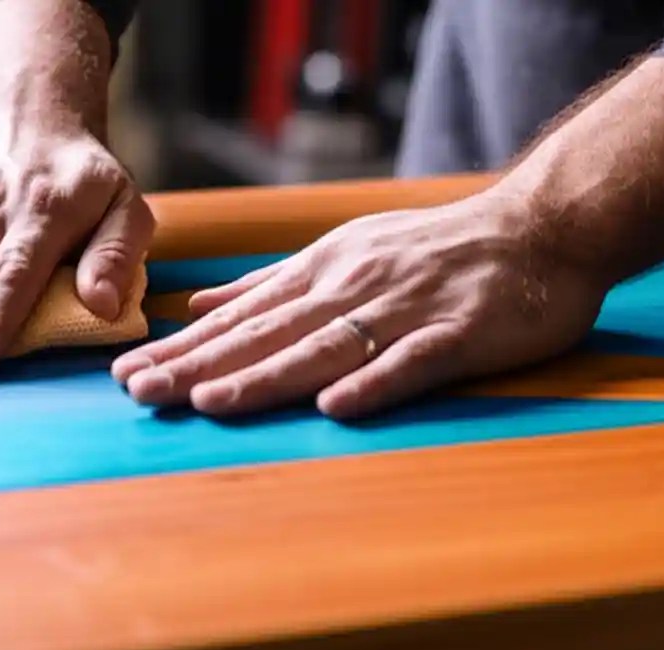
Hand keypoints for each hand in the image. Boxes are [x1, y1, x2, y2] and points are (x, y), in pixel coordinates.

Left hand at [111, 191, 609, 419]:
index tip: (128, 372)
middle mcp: (348, 289)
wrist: (535, 229)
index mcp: (318, 274)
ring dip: (263, 375)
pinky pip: (409, 360)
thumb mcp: (339, 253)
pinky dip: (373, 381)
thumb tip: (198, 305)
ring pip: (321, 347)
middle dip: (198, 364)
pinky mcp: (456, 333)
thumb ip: (268, 285)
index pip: (237, 317)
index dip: (182, 347)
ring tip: (208, 401)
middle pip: (263, 334)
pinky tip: (334, 407)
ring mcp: (401, 310)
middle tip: (140, 391)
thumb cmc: (430, 249)